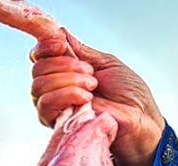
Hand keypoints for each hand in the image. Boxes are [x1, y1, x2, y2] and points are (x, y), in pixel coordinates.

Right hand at [30, 29, 165, 165]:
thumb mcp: (106, 62)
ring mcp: (55, 106)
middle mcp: (56, 88)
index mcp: (66, 71)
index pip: (39, 55)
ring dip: (68, 80)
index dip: (45, 46)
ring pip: (39, 86)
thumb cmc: (129, 94)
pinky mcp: (57, 123)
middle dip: (64, 65)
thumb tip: (58, 31)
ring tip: (91, 86)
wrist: (139, 119)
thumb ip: (80, 49)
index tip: (61, 43)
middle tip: (90, 73)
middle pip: (38, 69)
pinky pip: (45, 104)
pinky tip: (86, 99)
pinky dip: (66, 95)